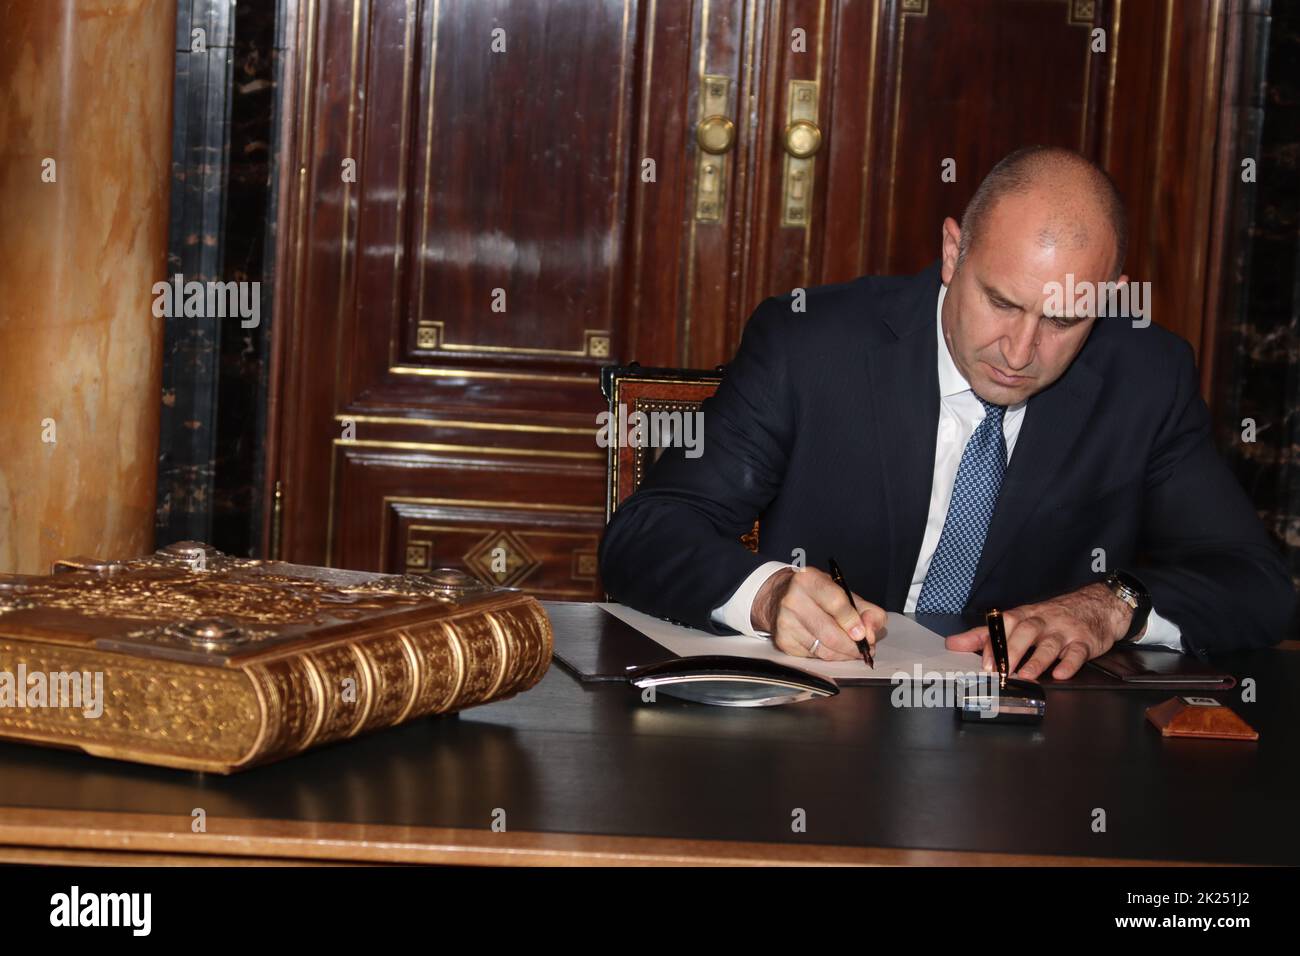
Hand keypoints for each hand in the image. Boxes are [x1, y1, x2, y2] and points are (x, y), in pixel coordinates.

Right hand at [752, 567, 886, 660]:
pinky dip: (828, 656)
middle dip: (852, 646)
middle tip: (864, 649)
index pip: (835, 603)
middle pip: (830, 633)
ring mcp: (785, 622)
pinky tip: (832, 648)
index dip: (853, 621)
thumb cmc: (815, 595)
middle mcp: (793, 600)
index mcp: (809, 580)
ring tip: (852, 650)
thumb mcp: (843, 592)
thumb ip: (866, 610)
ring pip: (823, 649)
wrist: (778, 597)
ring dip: (843, 654)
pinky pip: (814, 656)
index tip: (864, 634)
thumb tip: (871, 632)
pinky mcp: (783, 641)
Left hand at [943, 583, 1134, 679]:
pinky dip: (1069, 663)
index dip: (993, 641)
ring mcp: (1064, 631)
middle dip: (1011, 651)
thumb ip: (986, 634)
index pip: (1004, 624)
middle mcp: (1043, 621)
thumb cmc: (1051, 616)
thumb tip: (953, 643)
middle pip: (1025, 632)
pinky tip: (1061, 674)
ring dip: (1037, 660)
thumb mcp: (1019, 620)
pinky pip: (1077, 652)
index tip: (983, 661)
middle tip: (999, 671)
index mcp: (1025, 616)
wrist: (1097, 605)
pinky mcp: (1085, 642)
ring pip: (1050, 644)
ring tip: (1025, 676)